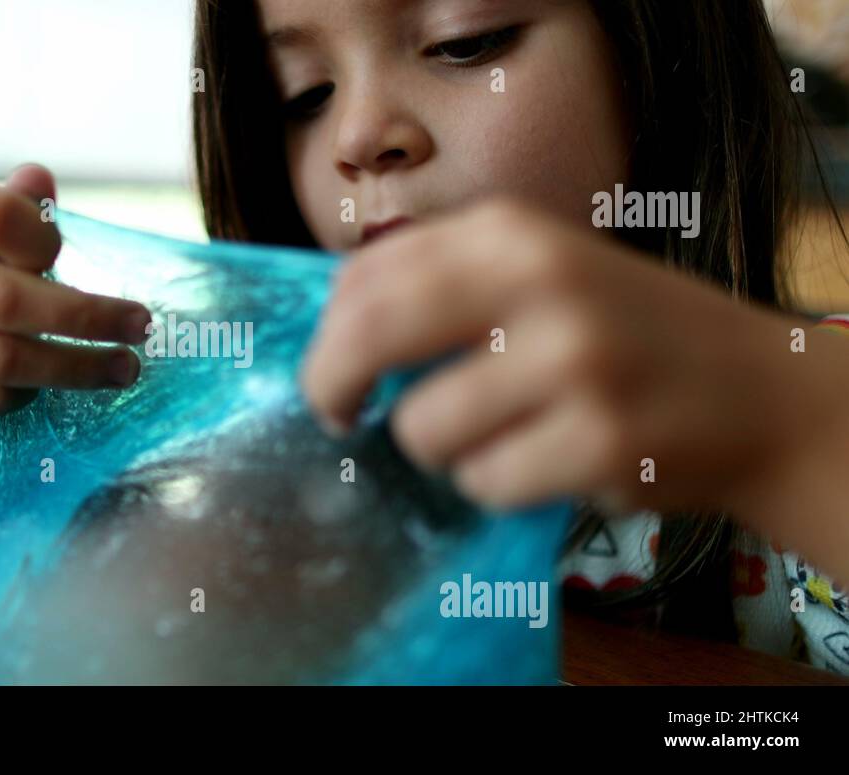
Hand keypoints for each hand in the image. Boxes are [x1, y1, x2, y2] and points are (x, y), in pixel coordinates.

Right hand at [0, 164, 150, 421]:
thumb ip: (21, 205)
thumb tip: (39, 179)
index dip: (41, 240)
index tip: (71, 255)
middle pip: (3, 300)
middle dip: (84, 320)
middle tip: (139, 330)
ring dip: (70, 369)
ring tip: (120, 369)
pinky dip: (24, 397)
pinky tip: (54, 389)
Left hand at [301, 197, 814, 518]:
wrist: (760, 392)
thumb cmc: (625, 336)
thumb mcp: (538, 275)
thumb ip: (443, 289)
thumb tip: (333, 339)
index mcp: (510, 232)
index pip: (364, 278)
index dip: (326, 338)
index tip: (328, 374)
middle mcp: (537, 279)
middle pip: (369, 336)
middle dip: (333, 387)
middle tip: (341, 416)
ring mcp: (572, 359)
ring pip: (423, 431)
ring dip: (446, 451)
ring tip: (504, 437)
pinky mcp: (598, 438)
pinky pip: (484, 482)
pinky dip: (498, 486)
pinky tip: (548, 464)